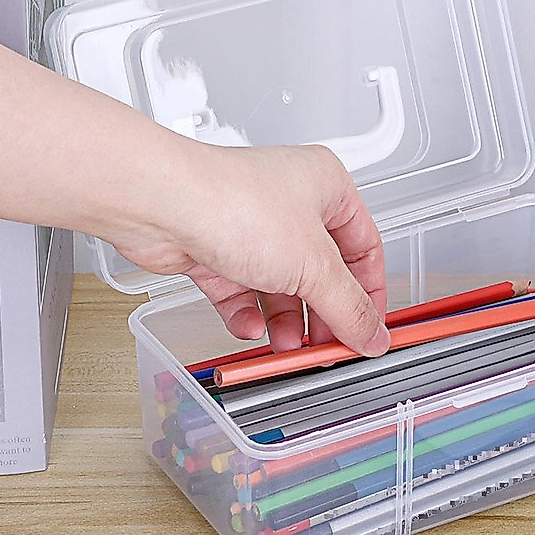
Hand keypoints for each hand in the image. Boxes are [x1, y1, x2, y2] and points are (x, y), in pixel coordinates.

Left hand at [109, 142, 389, 356]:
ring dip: (285, 321)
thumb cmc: (234, 204)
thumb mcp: (313, 266)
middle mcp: (289, 202)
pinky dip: (246, 314)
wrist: (162, 206)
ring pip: (280, 285)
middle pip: (321, 272)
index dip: (370, 291)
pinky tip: (249, 327)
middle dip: (323, 313)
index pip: (364, 246)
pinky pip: (240, 291)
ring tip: (287, 345)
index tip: (369, 328)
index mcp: (326, 186)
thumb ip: (348, 307)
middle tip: (328, 347)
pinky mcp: (215, 249)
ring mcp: (250, 226)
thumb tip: (372, 334)